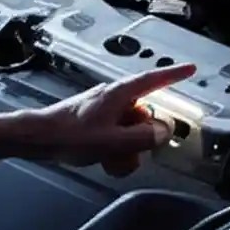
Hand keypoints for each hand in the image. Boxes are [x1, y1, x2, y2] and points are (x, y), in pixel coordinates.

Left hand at [25, 63, 195, 176]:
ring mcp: (105, 110)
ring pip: (132, 129)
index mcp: (119, 94)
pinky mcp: (97, 122)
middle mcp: (115, 99)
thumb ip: (141, 137)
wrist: (38, 138)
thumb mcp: (111, 141)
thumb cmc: (69, 135)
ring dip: (128, 148)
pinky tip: (104, 160)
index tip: (191, 69)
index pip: (153, 80)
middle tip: (129, 152)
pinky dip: (116, 149)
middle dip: (143, 137)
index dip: (174, 74)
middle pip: (145, 115)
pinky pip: (118, 135)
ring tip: (111, 160)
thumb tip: (164, 131)